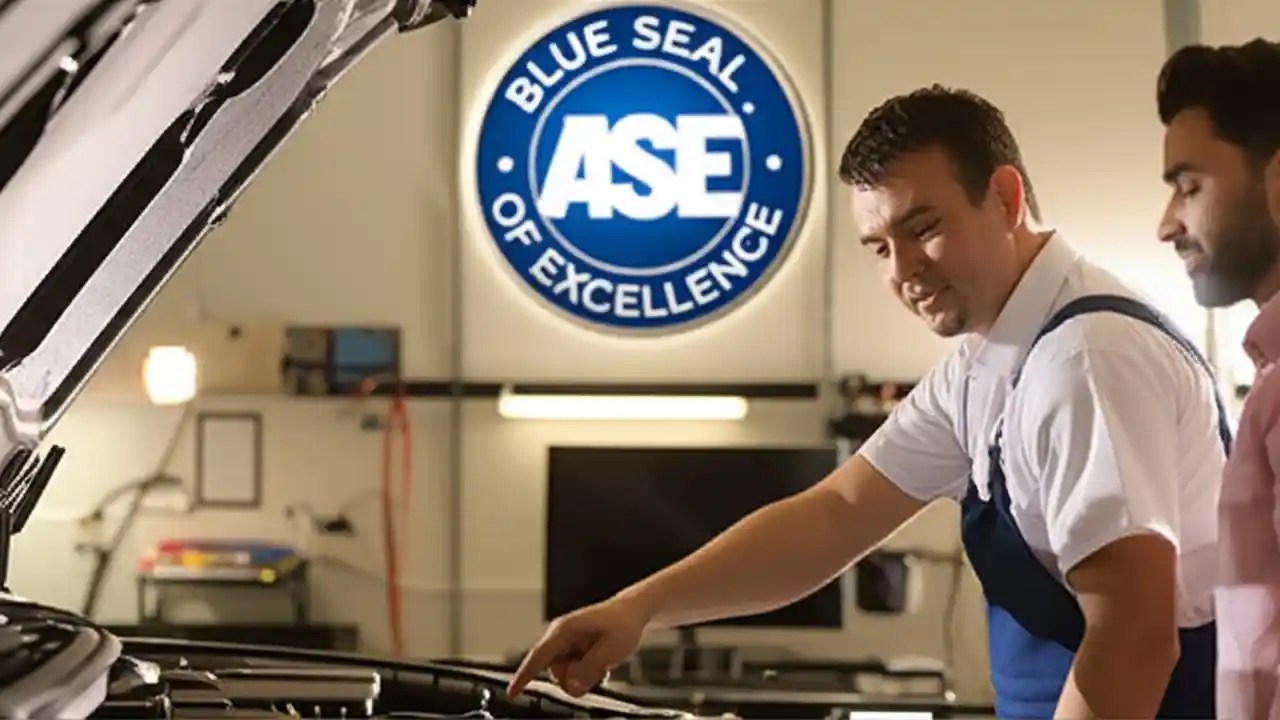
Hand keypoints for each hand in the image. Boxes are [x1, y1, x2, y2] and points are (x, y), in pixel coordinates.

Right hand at [506, 595, 649, 698]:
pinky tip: (600, 665)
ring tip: (602, 664)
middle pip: (556, 672)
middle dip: (576, 678)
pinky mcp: (573, 649)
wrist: (632, 613)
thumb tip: (571, 686)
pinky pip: (573, 671)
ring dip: (583, 676)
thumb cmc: (622, 625)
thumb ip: (589, 669)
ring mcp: (566, 643)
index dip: (524, 676)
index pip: (538, 656)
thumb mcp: (611, 650)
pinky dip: (586, 673)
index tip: (512, 693)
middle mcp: (561, 636)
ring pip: (565, 674)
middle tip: (599, 671)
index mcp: (564, 630)